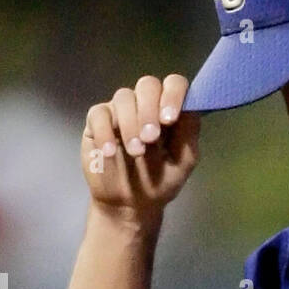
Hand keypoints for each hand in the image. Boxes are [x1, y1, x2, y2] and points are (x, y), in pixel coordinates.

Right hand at [81, 73, 200, 222]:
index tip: (169, 119)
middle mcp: (146, 104)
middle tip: (151, 139)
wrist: (130, 204)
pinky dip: (105, 131)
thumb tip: (191, 106)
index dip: (173, 95)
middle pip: (147, 84)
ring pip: (124, 97)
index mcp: (169, 109)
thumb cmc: (160, 181)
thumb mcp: (183, 162)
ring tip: (136, 152)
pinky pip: (99, 114)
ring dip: (130, 124)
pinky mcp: (98, 121)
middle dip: (150, 110)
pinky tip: (110, 152)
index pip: (174, 84)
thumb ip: (189, 133)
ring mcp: (121, 110)